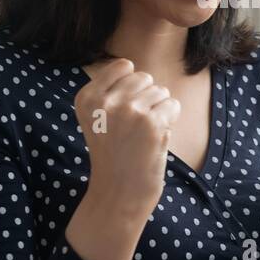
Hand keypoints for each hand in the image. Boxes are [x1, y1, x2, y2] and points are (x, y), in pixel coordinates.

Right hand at [72, 58, 179, 224]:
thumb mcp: (96, 118)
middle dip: (146, 98)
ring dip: (159, 111)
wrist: (119, 193)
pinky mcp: (152, 123)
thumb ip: (109, 90)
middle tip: (135, 127)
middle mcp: (104, 101)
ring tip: (143, 135)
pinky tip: (156, 138)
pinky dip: (170, 120)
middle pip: (144, 77)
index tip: (123, 112)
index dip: (131, 87)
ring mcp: (129, 111)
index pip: (123, 66)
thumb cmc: (113, 153)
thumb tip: (132, 66)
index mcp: (87, 97)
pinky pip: (173, 105)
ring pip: (161, 91)